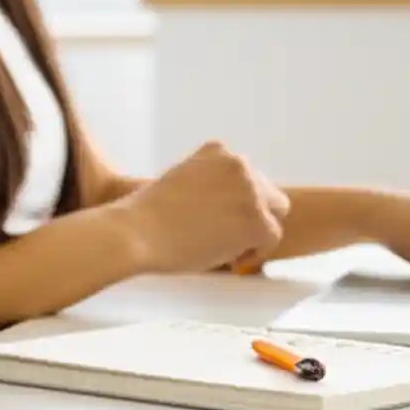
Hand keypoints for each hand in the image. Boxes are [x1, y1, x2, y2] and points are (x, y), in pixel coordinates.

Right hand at [110, 142, 290, 272]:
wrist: (136, 232)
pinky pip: (272, 238)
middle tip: (228, 237)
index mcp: (219, 150)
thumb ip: (209, 184)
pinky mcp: (257, 219)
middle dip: (252, 214)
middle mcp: (239, 164)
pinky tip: (230, 258)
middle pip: (266, 193)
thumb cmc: (147, 216)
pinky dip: (256, 252)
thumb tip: (228, 208)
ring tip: (225, 248)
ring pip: (273, 214)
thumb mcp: (181, 179)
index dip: (236, 202)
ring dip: (254, 232)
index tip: (218, 220)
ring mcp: (251, 191)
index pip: (245, 176)